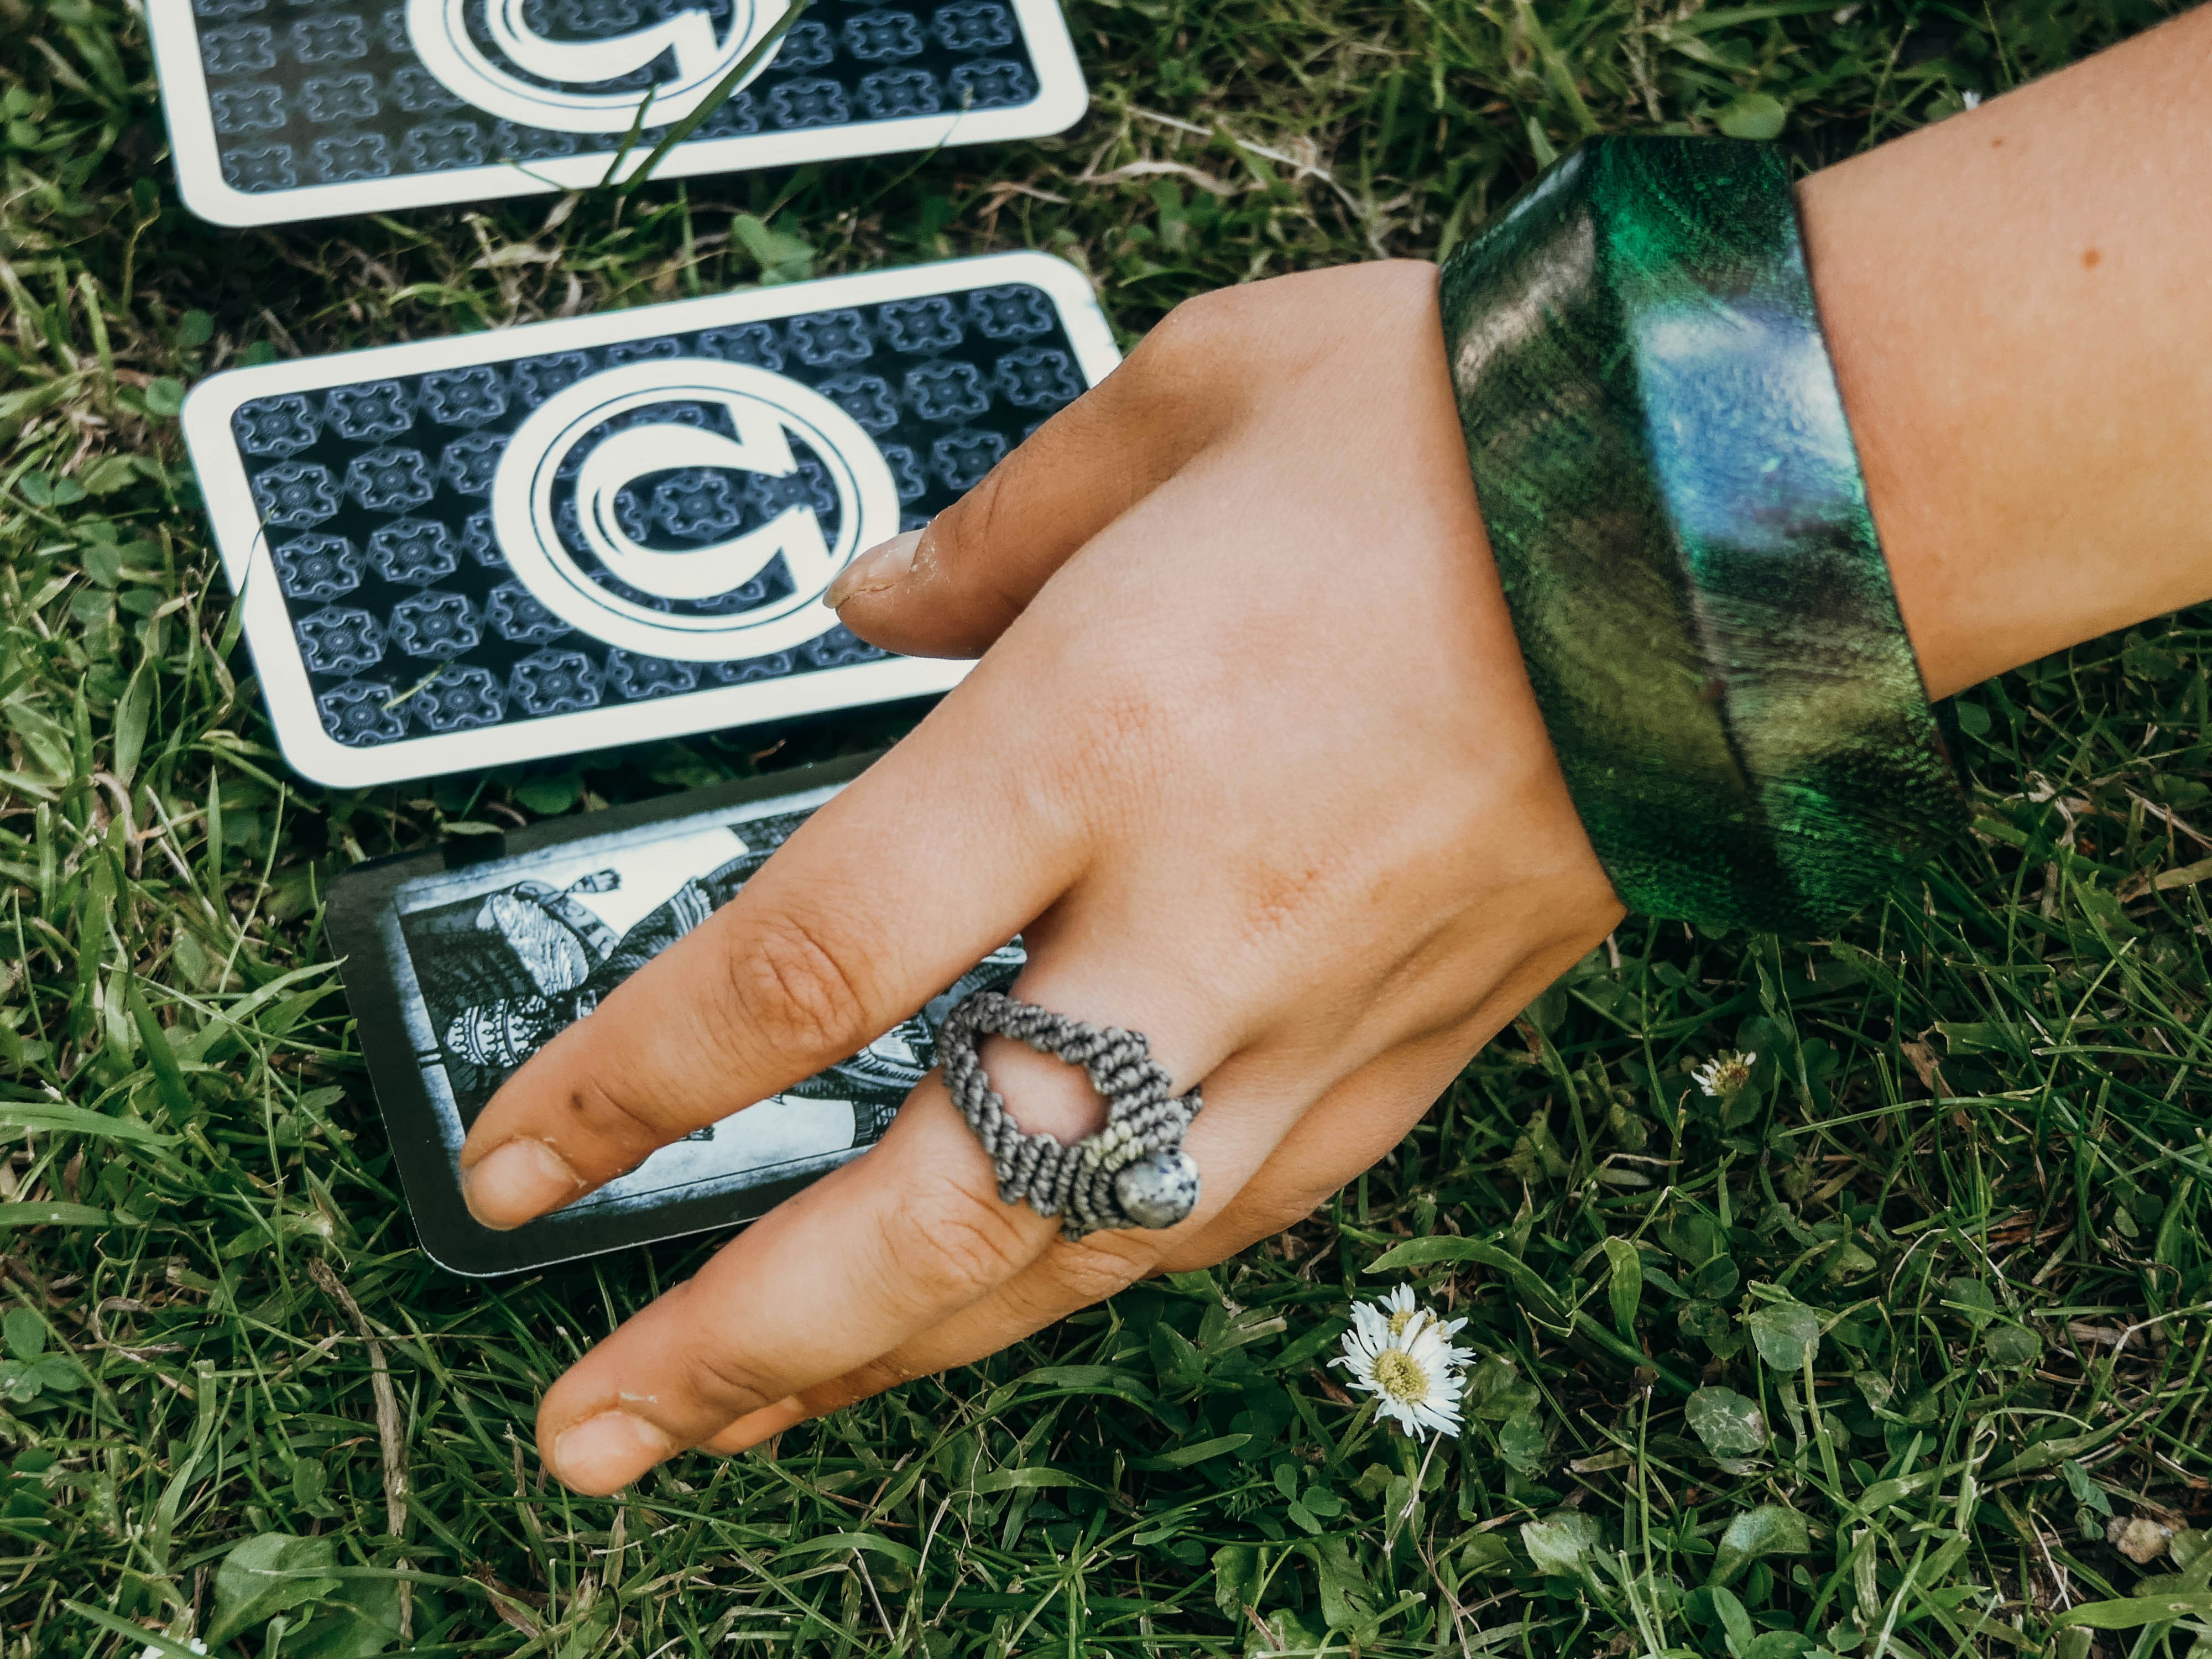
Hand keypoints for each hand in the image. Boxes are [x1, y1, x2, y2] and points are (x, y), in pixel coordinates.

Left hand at [456, 260, 1623, 1495]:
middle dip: (739, 1343)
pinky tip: (1004, 1304)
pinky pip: (1216, 1219)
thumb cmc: (1470, 435)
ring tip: (756, 1413)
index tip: (519, 1162)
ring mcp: (1317, 1019)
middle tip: (595, 1429)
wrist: (1729, 514)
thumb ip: (987, 528)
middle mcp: (1199, 917)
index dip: (626, 1089)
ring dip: (892, 1357)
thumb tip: (866, 607)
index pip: (802, 971)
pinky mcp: (1412, 1061)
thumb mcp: (1187, 394)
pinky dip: (1079, 1280)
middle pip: (930, 1204)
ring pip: (1073, 1258)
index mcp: (1100, 734)